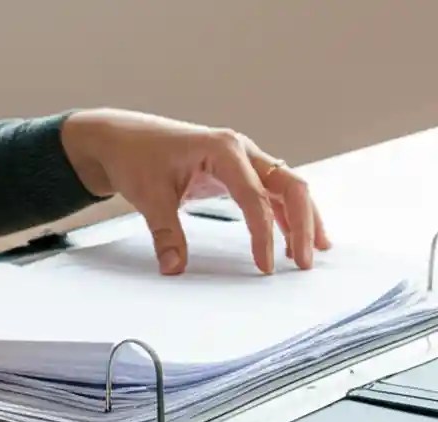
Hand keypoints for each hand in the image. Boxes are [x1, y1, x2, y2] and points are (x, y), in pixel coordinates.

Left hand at [62, 109, 331, 274]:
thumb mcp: (149, 195)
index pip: (255, 196)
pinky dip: (287, 214)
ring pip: (288, 188)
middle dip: (302, 223)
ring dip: (303, 219)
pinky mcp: (240, 172)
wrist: (124, 138)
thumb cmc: (137, 156)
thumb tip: (174, 268)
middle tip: (303, 261)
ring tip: (313, 253)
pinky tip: (295, 238)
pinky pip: (273, 193)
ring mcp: (245, 159)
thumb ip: (165, 233)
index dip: (263, 234)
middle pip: (289, 185)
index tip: (264, 265)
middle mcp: (242, 150)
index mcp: (223, 148)